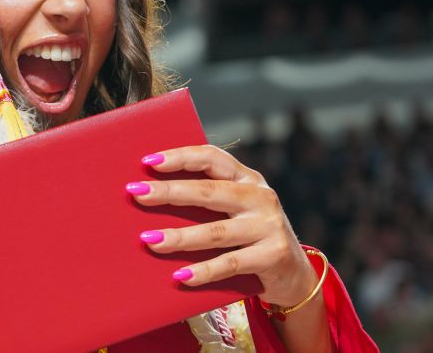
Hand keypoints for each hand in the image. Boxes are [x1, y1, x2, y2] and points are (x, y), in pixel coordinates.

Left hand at [127, 145, 317, 306]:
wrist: (296, 276)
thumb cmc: (250, 238)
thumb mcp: (235, 212)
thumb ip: (207, 201)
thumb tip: (153, 198)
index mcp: (247, 178)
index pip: (212, 157)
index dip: (180, 157)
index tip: (149, 161)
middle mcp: (260, 197)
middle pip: (208, 191)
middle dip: (169, 192)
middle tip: (136, 193)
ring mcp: (269, 226)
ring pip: (216, 231)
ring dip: (180, 237)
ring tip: (149, 240)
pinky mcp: (273, 255)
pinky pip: (230, 264)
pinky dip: (203, 271)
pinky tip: (180, 277)